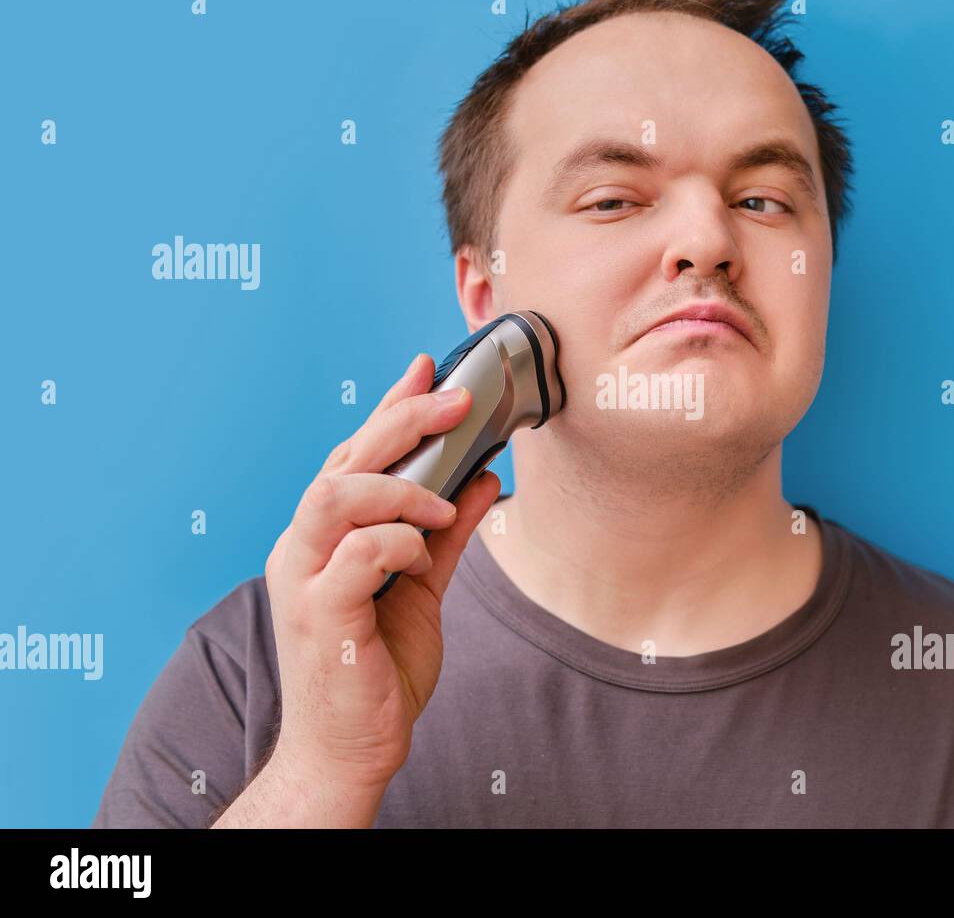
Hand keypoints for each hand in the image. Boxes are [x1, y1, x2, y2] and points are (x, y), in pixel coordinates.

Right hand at [263, 352, 500, 790]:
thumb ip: (447, 536)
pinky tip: (423, 553)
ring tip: (444, 504)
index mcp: (323, 538)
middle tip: (459, 400)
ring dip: (400, 488)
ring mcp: (303, 580)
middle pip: (343, 462)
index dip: (389, 409)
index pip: (354, 457)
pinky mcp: (319, 615)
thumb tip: (485, 478)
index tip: (427, 369)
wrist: (350, 749)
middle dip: (403, 421)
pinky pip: (356, 554)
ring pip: (336, 496)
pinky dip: (398, 542)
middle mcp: (302, 549)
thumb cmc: (378, 669)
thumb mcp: (422, 588)